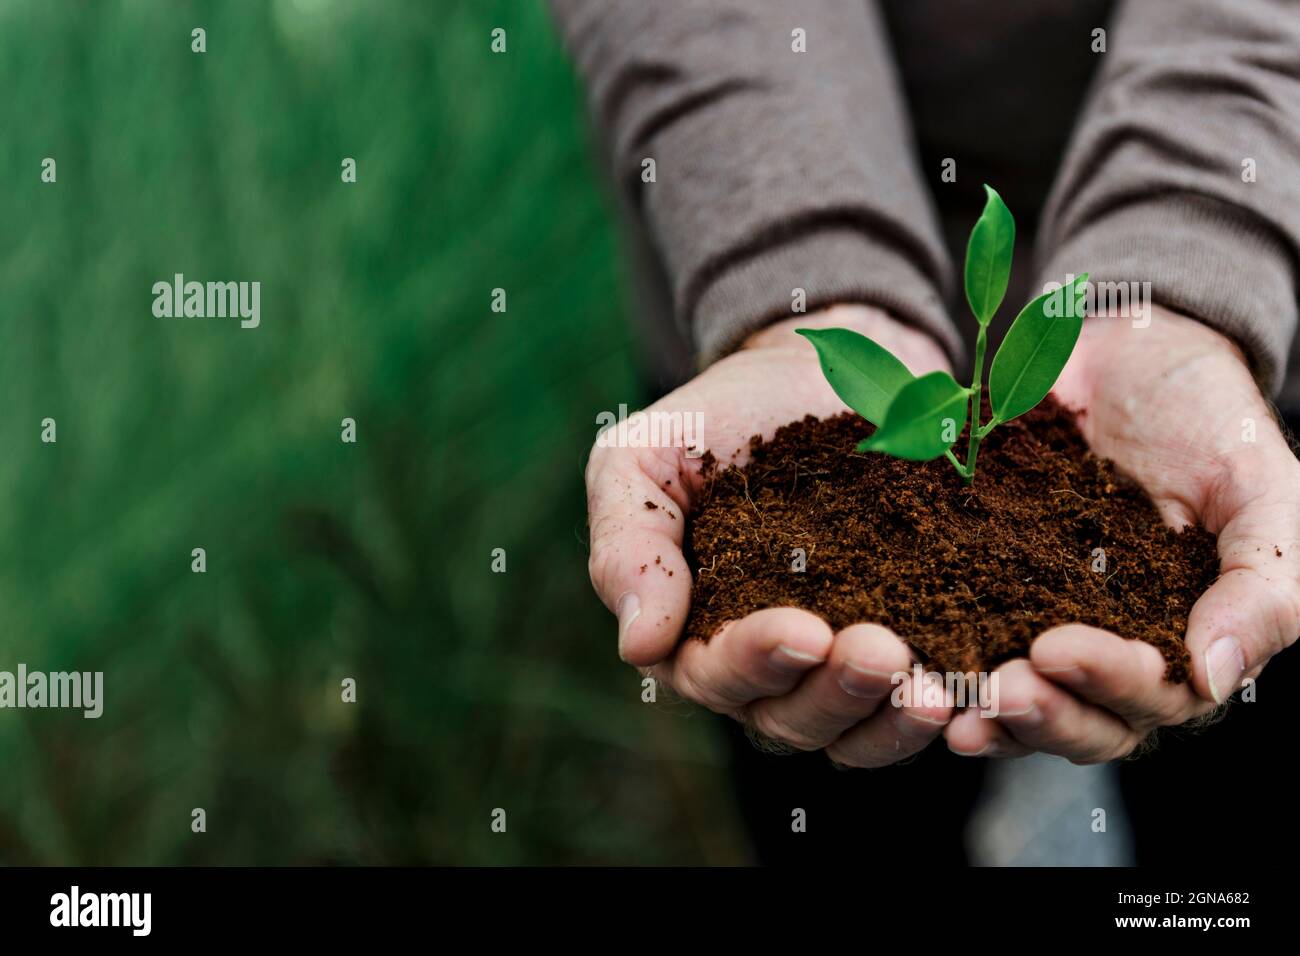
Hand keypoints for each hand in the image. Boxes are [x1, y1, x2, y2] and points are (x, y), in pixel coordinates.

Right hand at [586, 306, 956, 765]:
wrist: (816, 374)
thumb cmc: (716, 420)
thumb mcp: (643, 459)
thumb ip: (628, 544)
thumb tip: (639, 646)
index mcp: (694, 632)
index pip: (715, 673)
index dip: (756, 660)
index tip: (802, 628)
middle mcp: (766, 669)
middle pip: (791, 718)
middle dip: (836, 693)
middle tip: (882, 652)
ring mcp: (839, 666)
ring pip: (858, 731)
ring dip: (893, 719)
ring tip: (935, 689)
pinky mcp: (909, 644)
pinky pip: (919, 704)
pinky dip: (952, 710)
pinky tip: (975, 689)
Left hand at [945, 306, 1299, 761]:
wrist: (1131, 353)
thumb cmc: (1212, 424)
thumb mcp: (1265, 492)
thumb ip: (1264, 587)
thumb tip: (1213, 678)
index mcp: (1180, 644)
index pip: (1150, 699)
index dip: (1106, 685)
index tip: (1056, 650)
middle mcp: (1107, 649)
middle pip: (1075, 719)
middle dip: (1036, 713)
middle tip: (993, 689)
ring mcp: (1038, 620)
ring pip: (1012, 696)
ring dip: (979, 707)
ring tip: (940, 700)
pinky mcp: (979, 583)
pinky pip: (953, 631)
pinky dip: (930, 652)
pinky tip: (901, 656)